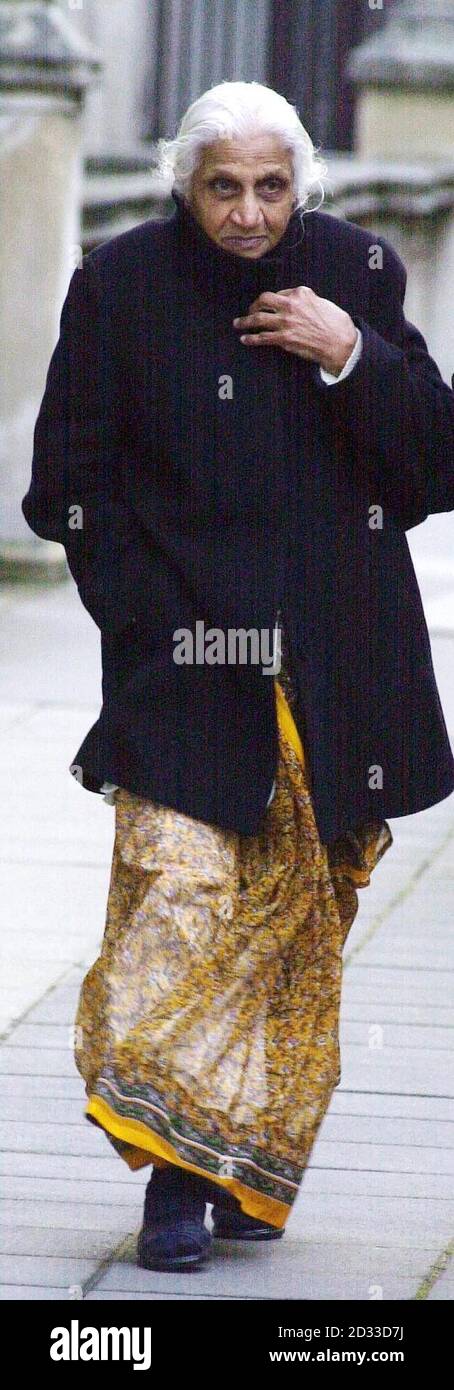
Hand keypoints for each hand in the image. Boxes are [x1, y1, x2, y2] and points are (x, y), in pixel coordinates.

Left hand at [233, 287, 357, 375]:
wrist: (340, 343)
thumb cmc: (336, 324)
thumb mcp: (323, 304)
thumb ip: (308, 302)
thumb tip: (300, 306)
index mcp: (301, 293)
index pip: (280, 293)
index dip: (274, 301)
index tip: (271, 306)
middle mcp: (291, 305)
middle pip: (264, 299)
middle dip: (254, 305)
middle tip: (250, 310)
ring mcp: (286, 322)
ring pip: (258, 318)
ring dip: (245, 321)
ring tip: (237, 323)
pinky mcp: (284, 338)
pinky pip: (262, 337)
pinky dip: (251, 338)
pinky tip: (244, 339)